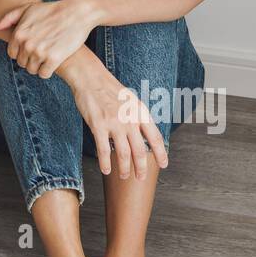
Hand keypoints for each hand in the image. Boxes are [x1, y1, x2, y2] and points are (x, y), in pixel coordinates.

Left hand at [0, 0, 96, 77]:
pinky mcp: (54, 59)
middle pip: (22, 63)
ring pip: (33, 70)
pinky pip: (44, 74)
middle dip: (30, 60)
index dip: (21, 53)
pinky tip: (53, 62)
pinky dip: (48, 71)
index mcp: (19, 33)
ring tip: (47, 56)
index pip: (12, 54)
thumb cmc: (52, 10)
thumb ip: (9, 17)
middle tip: (42, 52)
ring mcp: (40, 52)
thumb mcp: (28, 8)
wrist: (76, 12)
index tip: (31, 48)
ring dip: (39, 66)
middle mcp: (27, 44)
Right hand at [61, 53, 168, 179]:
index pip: (156, 137)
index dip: (161, 154)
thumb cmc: (110, 90)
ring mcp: (114, 123)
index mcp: (141, 112)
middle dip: (141, 167)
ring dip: (124, 168)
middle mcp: (130, 119)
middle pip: (140, 150)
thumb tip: (143, 135)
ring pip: (123, 153)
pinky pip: (104, 149)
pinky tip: (106, 170)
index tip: (164, 165)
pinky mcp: (99, 125)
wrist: (91, 78)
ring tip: (124, 176)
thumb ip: (138, 117)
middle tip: (141, 178)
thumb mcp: (132, 101)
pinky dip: (105, 162)